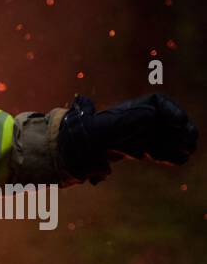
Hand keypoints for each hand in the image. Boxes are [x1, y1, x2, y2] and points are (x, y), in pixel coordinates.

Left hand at [59, 94, 197, 183]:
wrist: (71, 150)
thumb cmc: (82, 135)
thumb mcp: (93, 125)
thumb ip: (108, 118)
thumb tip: (134, 111)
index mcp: (128, 112)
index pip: (156, 103)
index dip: (171, 110)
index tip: (179, 121)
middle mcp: (135, 121)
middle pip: (164, 122)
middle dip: (179, 130)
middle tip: (191, 140)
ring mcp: (137, 135)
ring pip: (163, 137)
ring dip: (177, 144)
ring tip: (187, 152)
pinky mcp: (137, 149)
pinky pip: (156, 150)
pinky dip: (167, 155)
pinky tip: (178, 160)